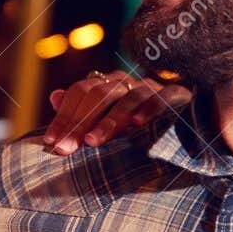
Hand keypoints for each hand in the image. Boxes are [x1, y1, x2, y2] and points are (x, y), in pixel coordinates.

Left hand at [41, 71, 191, 154]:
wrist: (182, 115)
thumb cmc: (134, 122)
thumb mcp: (104, 117)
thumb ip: (80, 110)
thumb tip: (54, 96)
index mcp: (107, 84)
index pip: (80, 92)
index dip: (63, 116)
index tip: (50, 142)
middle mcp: (127, 83)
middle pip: (100, 95)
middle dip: (79, 122)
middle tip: (65, 148)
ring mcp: (152, 88)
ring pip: (128, 99)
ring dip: (109, 121)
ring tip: (92, 142)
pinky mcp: (176, 96)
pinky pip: (162, 100)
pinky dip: (149, 110)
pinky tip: (137, 125)